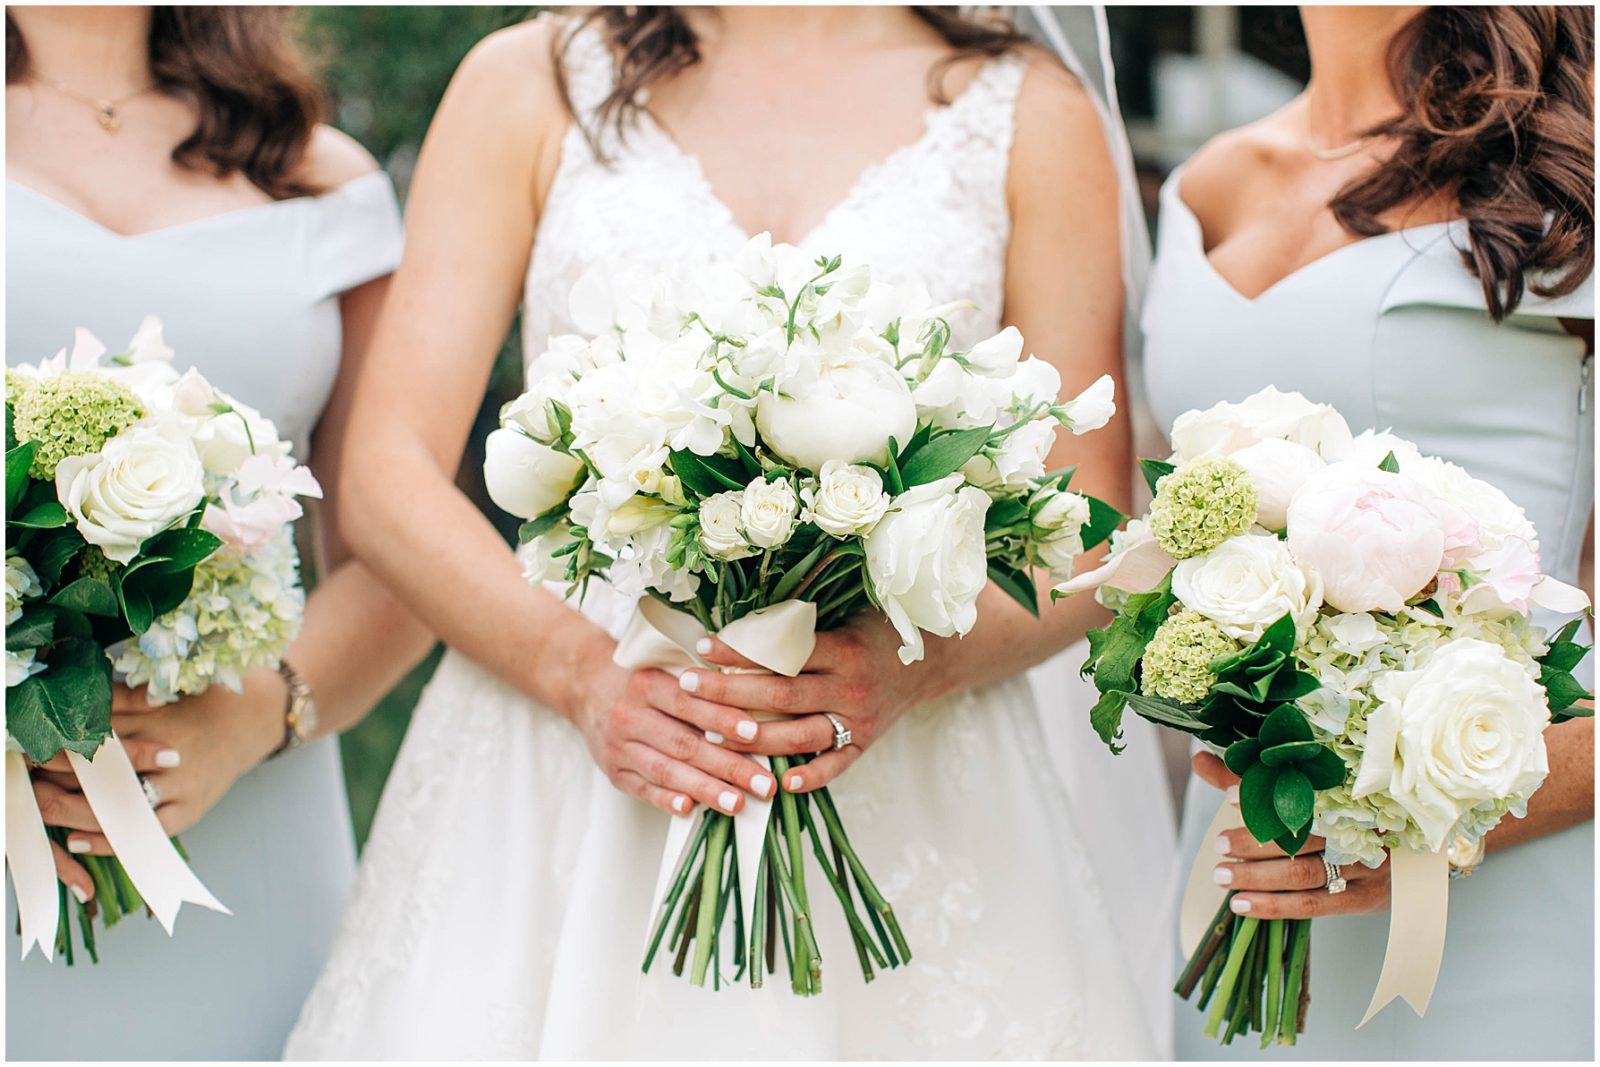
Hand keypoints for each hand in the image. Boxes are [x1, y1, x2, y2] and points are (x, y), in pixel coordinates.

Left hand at [31, 671, 287, 875]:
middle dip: (60, 778)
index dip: (62, 745)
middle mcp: (172, 757)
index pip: (101, 738)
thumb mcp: (163, 692)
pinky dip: (111, 839)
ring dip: (75, 811)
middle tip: (27, 780)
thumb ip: (119, 700)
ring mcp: (183, 787)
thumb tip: (70, 703)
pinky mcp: (192, 809)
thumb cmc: (201, 701)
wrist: (254, 719)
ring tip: (41, 809)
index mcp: (162, 722)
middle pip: (105, 774)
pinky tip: (78, 840)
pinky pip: (147, 832)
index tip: (31, 748)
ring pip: (121, 807)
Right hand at [574, 658, 774, 817]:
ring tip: (737, 803)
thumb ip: (701, 688)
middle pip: (684, 744)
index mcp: (647, 684)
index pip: (689, 704)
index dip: (722, 719)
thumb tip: (753, 713)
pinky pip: (642, 788)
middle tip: (763, 783)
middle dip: (728, 766)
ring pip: (666, 771)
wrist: (587, 688)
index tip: (755, 734)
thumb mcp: (664, 669)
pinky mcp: (614, 772)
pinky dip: (666, 800)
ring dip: (704, 789)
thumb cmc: (641, 680)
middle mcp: (629, 715)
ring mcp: (618, 746)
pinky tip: (690, 809)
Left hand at [679, 614, 924, 793]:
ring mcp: (859, 720)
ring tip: (711, 733)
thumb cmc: (875, 631)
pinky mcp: (866, 744)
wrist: (929, 660)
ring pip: (799, 735)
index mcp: (844, 650)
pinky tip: (779, 783)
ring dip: (753, 738)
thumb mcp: (844, 616)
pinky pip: (835, 766)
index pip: (782, 654)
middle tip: (688, 687)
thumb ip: (801, 627)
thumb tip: (740, 623)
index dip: (740, 652)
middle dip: (729, 693)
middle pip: (780, 696)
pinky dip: (810, 777)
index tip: (702, 647)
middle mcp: (851, 688)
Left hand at [1195, 751, 1390, 917]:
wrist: (1409, 854)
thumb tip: (1198, 760)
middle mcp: (1361, 827)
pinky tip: (1241, 904)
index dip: (1266, 795)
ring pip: (1305, 873)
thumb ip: (1250, 778)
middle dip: (1256, 841)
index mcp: (1348, 792)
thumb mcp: (1304, 791)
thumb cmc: (1341, 815)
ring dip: (1258, 876)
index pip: (1302, 792)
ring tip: (1222, 875)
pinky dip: (1275, 905)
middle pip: (1302, 836)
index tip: (1229, 796)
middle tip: (1219, 845)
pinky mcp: (1364, 898)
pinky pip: (1314, 904)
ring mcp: (1366, 866)